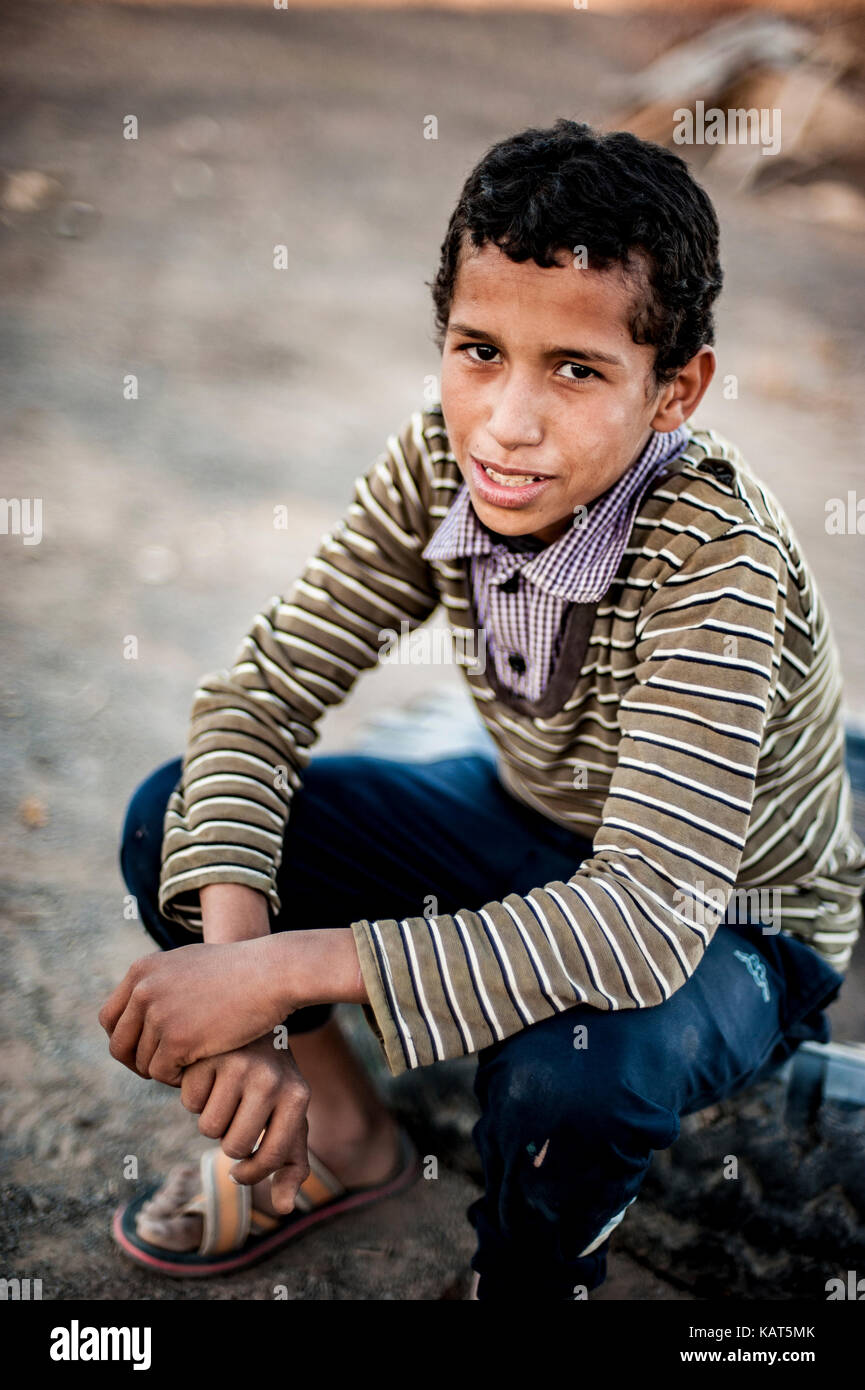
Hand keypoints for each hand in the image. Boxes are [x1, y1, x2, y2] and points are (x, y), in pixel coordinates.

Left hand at [98, 937, 290, 1085]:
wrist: (271, 973)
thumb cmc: (239, 970)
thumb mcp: (189, 963)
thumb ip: (160, 981)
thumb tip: (138, 1003)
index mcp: (142, 971)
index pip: (110, 1018)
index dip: (125, 1040)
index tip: (145, 1051)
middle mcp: (144, 990)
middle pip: (120, 1044)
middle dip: (138, 1062)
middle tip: (163, 1069)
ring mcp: (158, 1015)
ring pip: (143, 1063)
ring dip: (164, 1070)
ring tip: (189, 1066)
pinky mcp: (177, 1039)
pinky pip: (163, 1073)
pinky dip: (178, 1078)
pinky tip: (199, 1069)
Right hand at [181, 1036, 310, 1212]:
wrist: (255, 1027)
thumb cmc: (273, 1084)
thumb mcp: (290, 1118)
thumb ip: (291, 1163)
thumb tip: (284, 1208)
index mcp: (298, 1096)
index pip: (272, 1157)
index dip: (251, 1174)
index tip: (240, 1170)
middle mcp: (271, 1079)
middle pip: (234, 1146)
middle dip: (229, 1139)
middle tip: (237, 1113)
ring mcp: (239, 1064)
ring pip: (208, 1126)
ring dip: (211, 1118)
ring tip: (225, 1092)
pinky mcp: (208, 1054)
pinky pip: (188, 1101)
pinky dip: (194, 1096)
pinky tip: (209, 1076)